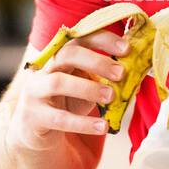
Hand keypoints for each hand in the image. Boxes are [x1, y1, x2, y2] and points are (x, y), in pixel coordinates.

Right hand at [6, 29, 129, 150]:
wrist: (35, 130)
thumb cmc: (66, 102)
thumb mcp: (85, 85)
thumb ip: (103, 78)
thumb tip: (136, 76)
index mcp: (59, 56)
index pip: (79, 38)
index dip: (103, 40)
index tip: (126, 48)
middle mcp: (44, 69)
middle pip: (67, 54)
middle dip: (96, 61)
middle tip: (121, 73)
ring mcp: (35, 92)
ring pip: (58, 82)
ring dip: (88, 88)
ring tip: (111, 96)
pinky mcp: (33, 116)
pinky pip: (59, 118)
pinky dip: (83, 123)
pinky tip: (102, 126)